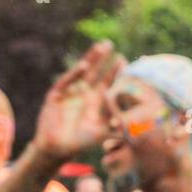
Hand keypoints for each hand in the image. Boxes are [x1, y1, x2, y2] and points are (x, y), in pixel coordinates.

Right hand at [33, 40, 125, 160]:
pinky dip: (75, 74)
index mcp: (96, 101)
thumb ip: (116, 130)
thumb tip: (135, 130)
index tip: (123, 60)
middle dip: (102, 60)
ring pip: (82, 72)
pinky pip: (67, 82)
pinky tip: (84, 66)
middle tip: (109, 44)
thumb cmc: (81, 142)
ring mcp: (70, 92)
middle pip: (95, 73)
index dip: (114, 72)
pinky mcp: (56, 95)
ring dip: (90, 59)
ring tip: (99, 47)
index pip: (107, 83)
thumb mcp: (102, 135)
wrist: (58, 147)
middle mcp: (84, 93)